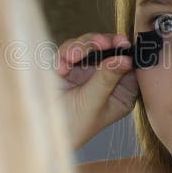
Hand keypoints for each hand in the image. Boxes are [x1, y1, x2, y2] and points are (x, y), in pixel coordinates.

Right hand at [55, 32, 138, 148]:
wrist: (43, 130)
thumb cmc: (73, 126)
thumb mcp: (93, 102)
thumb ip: (107, 77)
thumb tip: (126, 58)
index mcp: (121, 91)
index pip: (129, 65)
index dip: (126, 51)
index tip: (123, 42)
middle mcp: (105, 78)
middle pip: (109, 50)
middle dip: (103, 43)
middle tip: (100, 42)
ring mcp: (86, 71)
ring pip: (88, 45)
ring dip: (80, 47)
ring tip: (72, 57)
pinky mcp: (67, 66)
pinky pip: (69, 51)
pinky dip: (64, 55)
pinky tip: (61, 69)